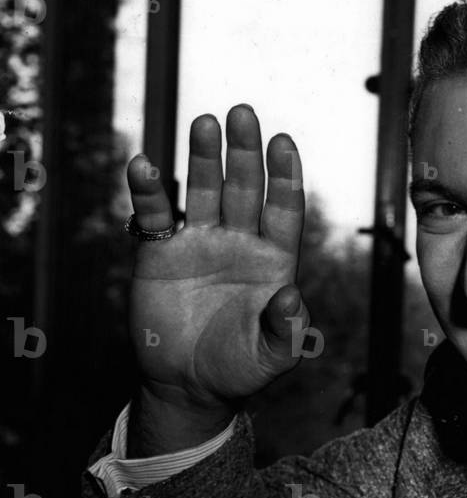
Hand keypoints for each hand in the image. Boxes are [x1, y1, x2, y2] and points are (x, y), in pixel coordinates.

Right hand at [125, 105, 307, 450]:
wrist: (190, 386)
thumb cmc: (241, 367)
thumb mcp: (274, 356)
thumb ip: (287, 329)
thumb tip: (290, 296)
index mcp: (275, 260)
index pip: (284, 209)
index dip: (284, 175)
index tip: (283, 142)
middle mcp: (240, 242)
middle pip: (244, 187)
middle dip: (245, 151)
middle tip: (243, 112)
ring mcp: (200, 243)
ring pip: (204, 190)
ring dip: (204, 157)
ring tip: (204, 123)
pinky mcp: (160, 253)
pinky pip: (154, 215)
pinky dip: (149, 191)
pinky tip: (144, 165)